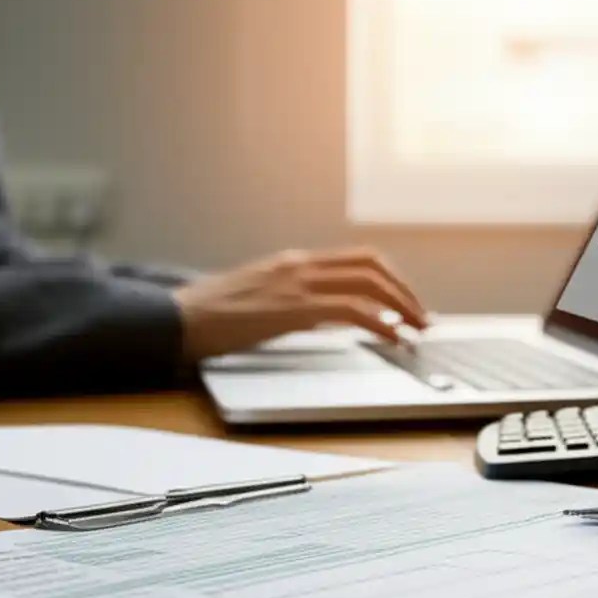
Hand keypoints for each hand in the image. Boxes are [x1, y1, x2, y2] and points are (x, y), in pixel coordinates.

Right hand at [172, 247, 428, 360]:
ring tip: (414, 329)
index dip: (389, 279)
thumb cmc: (209, 315)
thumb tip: (320, 316)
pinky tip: (389, 337)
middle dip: (404, 291)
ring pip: (369, 284)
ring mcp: (297, 284)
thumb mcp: (258, 298)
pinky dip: (379, 322)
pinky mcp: (293, 308)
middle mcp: (299, 266)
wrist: (178, 318)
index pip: (356, 260)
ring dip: (400, 306)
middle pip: (371, 265)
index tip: (404, 302)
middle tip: (420, 317)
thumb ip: (291, 300)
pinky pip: (351, 310)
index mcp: (293, 263)